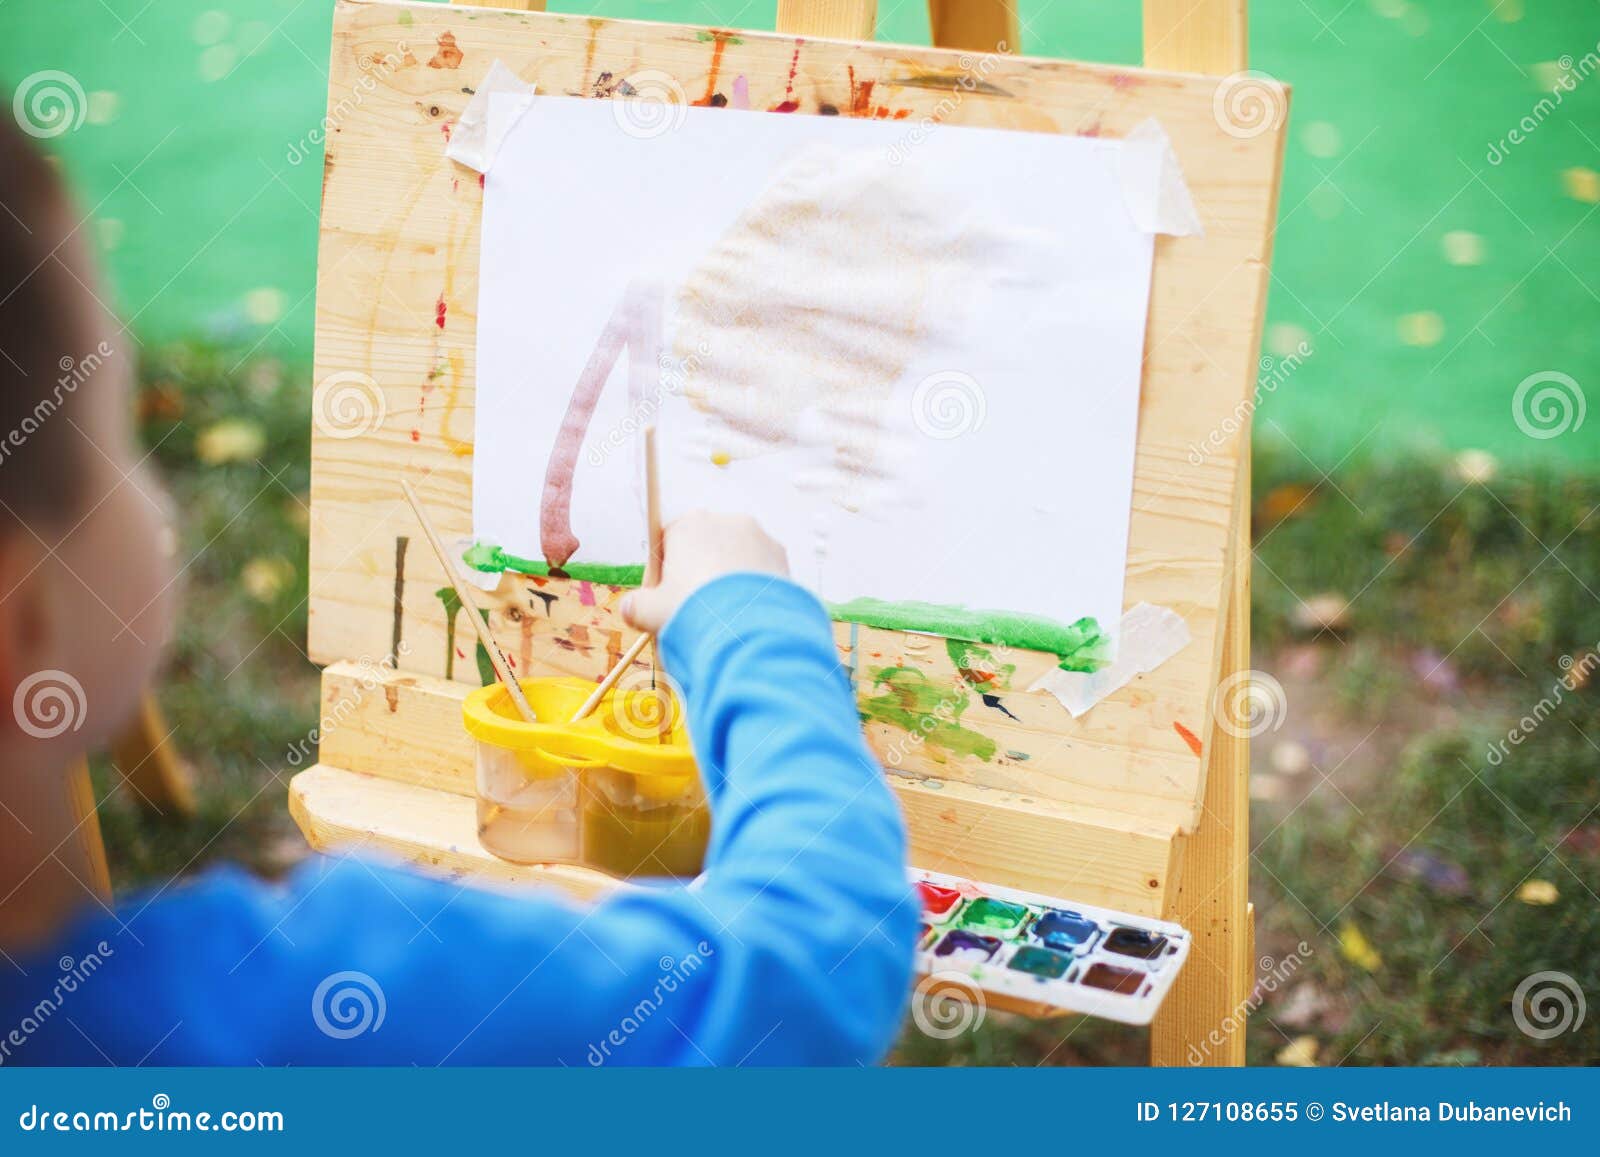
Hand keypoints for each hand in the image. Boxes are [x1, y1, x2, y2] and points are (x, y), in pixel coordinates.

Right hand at [620, 510, 788, 633]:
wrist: (747, 626)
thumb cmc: (694, 610)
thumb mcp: (651, 611)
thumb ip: (637, 607)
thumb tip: (630, 609)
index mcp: (688, 525)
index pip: (669, 540)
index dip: (665, 569)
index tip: (666, 595)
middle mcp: (724, 522)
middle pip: (705, 547)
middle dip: (699, 573)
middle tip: (695, 608)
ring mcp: (756, 536)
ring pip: (734, 557)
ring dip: (728, 579)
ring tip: (724, 615)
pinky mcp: (779, 554)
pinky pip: (759, 569)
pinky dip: (752, 586)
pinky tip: (747, 611)